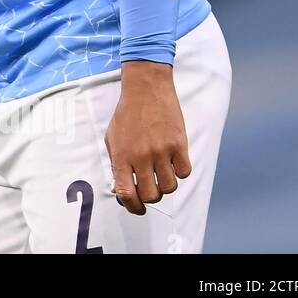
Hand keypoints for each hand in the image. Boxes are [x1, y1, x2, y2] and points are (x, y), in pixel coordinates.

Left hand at [104, 61, 191, 214]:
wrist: (146, 90)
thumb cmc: (127, 116)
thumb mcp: (112, 139)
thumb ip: (116, 166)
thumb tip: (120, 191)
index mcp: (122, 156)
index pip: (126, 193)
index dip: (132, 206)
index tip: (137, 208)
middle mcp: (141, 156)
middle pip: (150, 195)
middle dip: (150, 198)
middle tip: (150, 189)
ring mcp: (162, 151)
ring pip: (169, 187)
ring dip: (165, 186)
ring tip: (161, 174)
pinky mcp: (179, 145)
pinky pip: (184, 173)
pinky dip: (179, 173)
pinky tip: (172, 162)